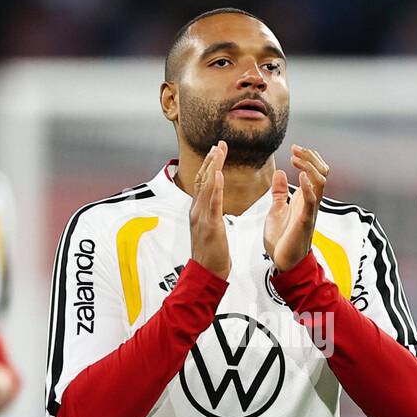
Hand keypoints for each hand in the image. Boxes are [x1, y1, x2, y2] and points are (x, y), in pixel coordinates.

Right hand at [189, 140, 230, 280]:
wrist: (207, 273)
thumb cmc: (212, 254)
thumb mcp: (210, 229)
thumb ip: (210, 214)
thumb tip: (214, 204)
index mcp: (198, 211)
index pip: (203, 183)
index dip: (209, 165)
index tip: (216, 150)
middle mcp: (197, 210)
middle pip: (203, 179)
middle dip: (211, 160)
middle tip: (219, 143)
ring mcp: (201, 217)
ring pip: (206, 186)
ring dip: (213, 166)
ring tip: (219, 150)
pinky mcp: (210, 225)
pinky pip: (212, 203)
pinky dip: (214, 187)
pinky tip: (218, 174)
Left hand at [264, 144, 327, 271]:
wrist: (283, 263)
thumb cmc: (281, 240)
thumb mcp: (276, 210)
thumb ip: (279, 193)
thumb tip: (281, 173)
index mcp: (304, 199)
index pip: (315, 173)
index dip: (308, 158)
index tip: (294, 149)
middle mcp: (311, 203)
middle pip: (322, 173)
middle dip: (310, 158)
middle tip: (295, 149)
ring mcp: (310, 211)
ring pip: (320, 183)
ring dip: (309, 167)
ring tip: (296, 158)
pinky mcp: (305, 221)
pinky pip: (312, 201)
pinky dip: (308, 187)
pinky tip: (301, 175)